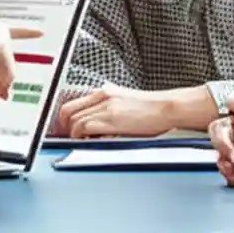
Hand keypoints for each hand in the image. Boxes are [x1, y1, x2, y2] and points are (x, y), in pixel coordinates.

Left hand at [56, 84, 177, 137]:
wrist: (168, 108)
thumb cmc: (152, 109)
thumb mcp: (125, 103)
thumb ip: (109, 108)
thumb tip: (96, 123)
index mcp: (105, 92)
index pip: (74, 102)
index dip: (66, 118)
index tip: (66, 128)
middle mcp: (103, 96)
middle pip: (69, 111)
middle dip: (65, 127)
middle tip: (71, 138)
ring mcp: (106, 106)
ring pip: (75, 120)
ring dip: (74, 134)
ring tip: (83, 142)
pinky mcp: (112, 118)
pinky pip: (85, 127)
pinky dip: (82, 136)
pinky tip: (90, 141)